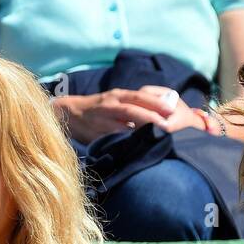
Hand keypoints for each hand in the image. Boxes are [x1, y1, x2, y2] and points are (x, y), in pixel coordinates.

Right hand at [53, 89, 171, 143]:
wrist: (71, 114)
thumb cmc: (100, 108)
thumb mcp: (115, 101)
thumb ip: (133, 106)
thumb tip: (159, 114)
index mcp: (118, 95)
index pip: (139, 96)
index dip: (156, 102)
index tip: (171, 110)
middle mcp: (110, 104)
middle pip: (133, 108)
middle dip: (152, 116)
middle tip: (168, 124)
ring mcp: (103, 118)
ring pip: (124, 123)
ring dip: (141, 128)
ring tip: (157, 134)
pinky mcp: (97, 133)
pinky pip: (114, 138)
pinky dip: (126, 141)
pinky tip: (138, 147)